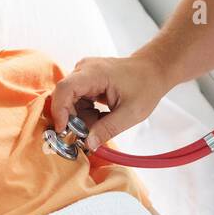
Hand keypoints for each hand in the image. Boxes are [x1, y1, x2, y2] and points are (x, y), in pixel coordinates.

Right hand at [50, 54, 170, 151]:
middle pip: (65, 97)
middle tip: (87, 135)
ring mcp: (84, 74)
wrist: (153, 70)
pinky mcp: (86, 80)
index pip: (65, 89)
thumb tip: (88, 144)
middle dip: (73, 119)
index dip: (60, 111)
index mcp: (94, 73)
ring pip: (71, 102)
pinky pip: (78, 101)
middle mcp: (84, 70)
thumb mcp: (131, 113)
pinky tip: (101, 116)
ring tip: (103, 122)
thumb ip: (108, 129)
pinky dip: (86, 113)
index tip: (63, 131)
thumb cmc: (146, 86)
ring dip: (82, 118)